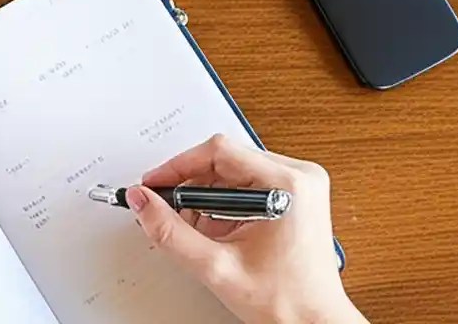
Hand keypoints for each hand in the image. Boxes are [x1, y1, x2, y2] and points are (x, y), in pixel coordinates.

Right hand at [128, 135, 365, 323]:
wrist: (314, 323)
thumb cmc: (286, 301)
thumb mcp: (215, 267)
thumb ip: (170, 232)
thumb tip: (143, 202)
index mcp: (287, 185)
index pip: (218, 151)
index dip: (178, 166)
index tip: (155, 184)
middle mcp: (298, 177)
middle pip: (224, 158)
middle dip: (191, 185)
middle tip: (169, 210)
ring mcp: (299, 185)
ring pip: (232, 169)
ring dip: (205, 196)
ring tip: (200, 230)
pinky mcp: (294, 195)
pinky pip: (246, 182)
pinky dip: (222, 202)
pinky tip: (218, 230)